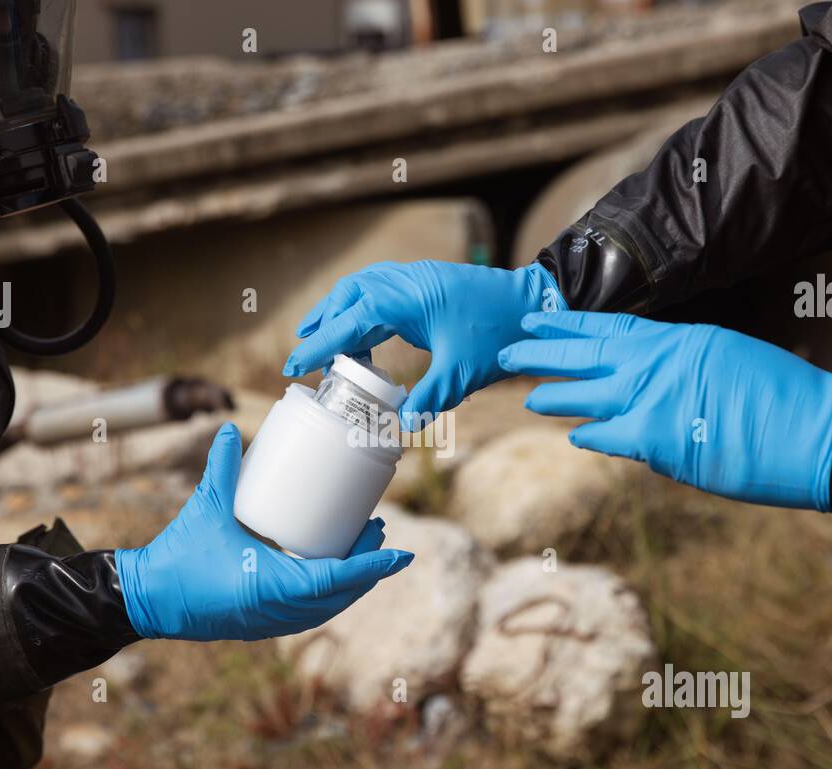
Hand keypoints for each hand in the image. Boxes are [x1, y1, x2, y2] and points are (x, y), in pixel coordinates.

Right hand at [115, 424, 413, 639]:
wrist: (148, 600)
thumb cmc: (178, 556)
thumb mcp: (204, 508)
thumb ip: (220, 468)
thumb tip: (227, 428)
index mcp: (271, 586)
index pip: (337, 579)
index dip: (372, 567)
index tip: (401, 554)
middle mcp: (278, 611)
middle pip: (341, 595)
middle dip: (367, 567)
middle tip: (380, 531)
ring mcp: (272, 622)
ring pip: (328, 607)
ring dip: (351, 582)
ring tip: (366, 549)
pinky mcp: (263, 625)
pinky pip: (310, 613)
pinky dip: (330, 594)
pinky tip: (334, 573)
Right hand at [284, 260, 563, 426]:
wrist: (536, 301)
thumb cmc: (500, 332)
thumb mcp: (464, 371)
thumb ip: (430, 397)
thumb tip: (402, 426)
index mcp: (405, 297)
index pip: (349, 320)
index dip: (320, 343)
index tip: (296, 364)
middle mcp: (404, 281)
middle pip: (346, 295)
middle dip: (321, 323)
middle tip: (303, 355)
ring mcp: (415, 278)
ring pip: (361, 288)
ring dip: (339, 311)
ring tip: (321, 339)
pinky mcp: (425, 283)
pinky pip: (380, 290)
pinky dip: (362, 308)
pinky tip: (364, 333)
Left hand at [497, 311, 831, 509]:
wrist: (816, 432)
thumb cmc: (785, 400)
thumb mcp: (730, 360)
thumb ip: (685, 367)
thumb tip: (655, 385)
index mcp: (680, 340)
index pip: (611, 327)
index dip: (569, 325)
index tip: (538, 319)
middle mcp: (661, 362)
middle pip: (587, 353)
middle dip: (543, 351)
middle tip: (507, 348)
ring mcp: (656, 399)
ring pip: (587, 394)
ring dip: (554, 394)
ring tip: (527, 394)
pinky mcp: (657, 438)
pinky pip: (609, 435)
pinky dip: (591, 434)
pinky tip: (574, 434)